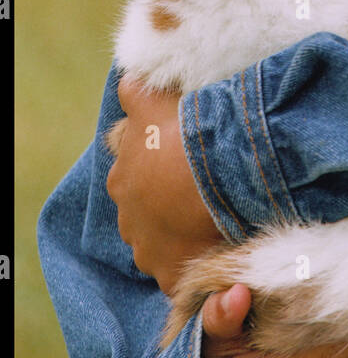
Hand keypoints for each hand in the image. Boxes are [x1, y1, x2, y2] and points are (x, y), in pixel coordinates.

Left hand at [106, 77, 223, 294]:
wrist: (217, 168)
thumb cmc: (184, 132)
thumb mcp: (152, 100)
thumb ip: (134, 91)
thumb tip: (124, 79)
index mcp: (121, 181)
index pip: (134, 186)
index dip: (159, 183)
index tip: (182, 176)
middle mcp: (127, 220)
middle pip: (146, 221)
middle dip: (166, 215)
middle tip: (199, 203)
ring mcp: (148, 251)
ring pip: (161, 250)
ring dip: (180, 243)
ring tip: (210, 229)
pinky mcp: (171, 275)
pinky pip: (181, 278)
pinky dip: (195, 268)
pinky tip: (214, 253)